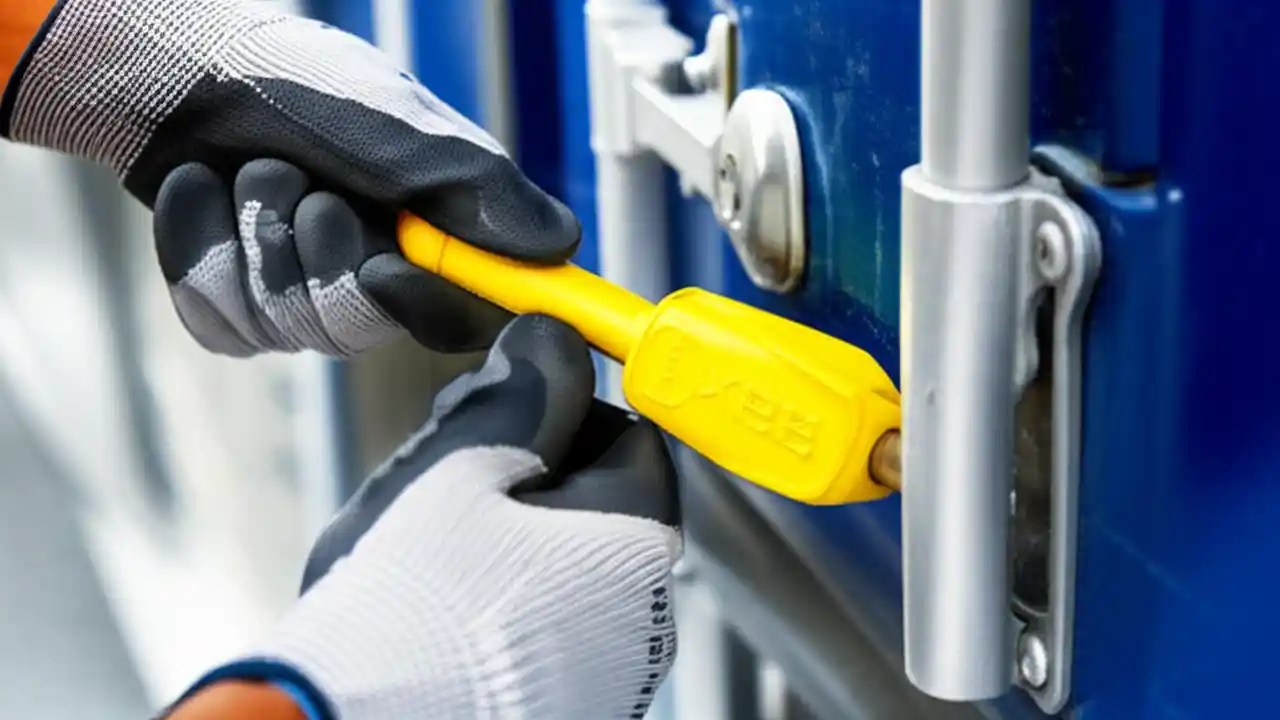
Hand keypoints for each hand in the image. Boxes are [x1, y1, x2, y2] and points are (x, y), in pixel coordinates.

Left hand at [2, 0, 576, 354]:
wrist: (187, 68)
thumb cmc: (304, 86)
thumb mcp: (407, 131)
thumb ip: (482, 189)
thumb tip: (563, 245)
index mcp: (430, 241)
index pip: (459, 317)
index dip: (422, 305)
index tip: (382, 270)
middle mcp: (372, 278)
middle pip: (356, 330)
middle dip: (313, 248)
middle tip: (297, 181)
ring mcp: (301, 300)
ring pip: (282, 330)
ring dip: (252, 236)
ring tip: (249, 171)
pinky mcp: (236, 308)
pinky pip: (222, 326)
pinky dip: (200, 250)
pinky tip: (203, 193)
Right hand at [205, 316, 680, 718]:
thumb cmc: (403, 606)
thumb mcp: (457, 471)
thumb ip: (519, 394)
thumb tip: (554, 338)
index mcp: (633, 540)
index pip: (631, 431)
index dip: (563, 405)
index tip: (499, 407)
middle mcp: (644, 611)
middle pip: (601, 495)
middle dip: (529, 467)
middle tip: (447, 473)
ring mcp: (610, 667)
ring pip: (570, 557)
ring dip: (513, 531)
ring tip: (430, 543)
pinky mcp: (571, 703)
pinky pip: (552, 618)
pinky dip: (508, 594)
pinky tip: (440, 603)